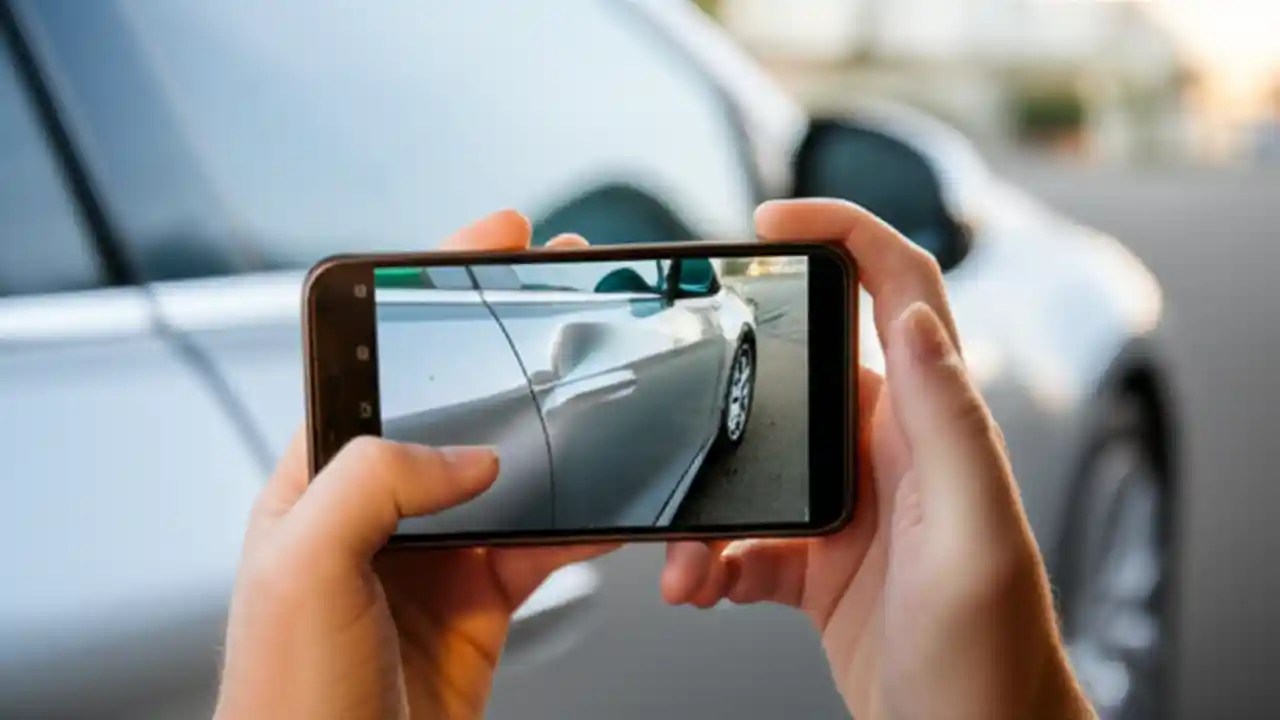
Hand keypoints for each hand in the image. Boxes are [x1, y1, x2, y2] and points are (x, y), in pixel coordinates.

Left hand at [215, 211, 611, 719]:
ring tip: (601, 377)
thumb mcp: (304, 565)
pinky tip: (612, 499)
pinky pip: (547, 540)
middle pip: (459, 403)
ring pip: (515, 468)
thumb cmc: (286, 699)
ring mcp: (437, 552)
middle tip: (563, 288)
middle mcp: (381, 509)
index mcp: (321, 480)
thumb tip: (467, 455)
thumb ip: (375, 483)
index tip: (487, 243)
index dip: (432, 291)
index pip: (382, 364)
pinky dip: (587, 518)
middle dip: (511, 340)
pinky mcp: (483, 598)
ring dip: (560, 426)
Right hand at [661, 199, 1093, 719]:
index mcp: (933, 428)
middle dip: (730, 375)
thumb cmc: (993, 661)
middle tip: (679, 380)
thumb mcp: (974, 539)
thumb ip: (949, 426)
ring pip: (755, 461)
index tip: (774, 218)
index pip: (899, 291)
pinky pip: (745, 536)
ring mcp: (853, 508)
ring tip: (682, 549)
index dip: (844, 231)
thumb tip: (916, 322)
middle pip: (800, 368)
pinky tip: (701, 584)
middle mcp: (892, 455)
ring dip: (706, 500)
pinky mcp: (820, 561)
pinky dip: (709, 558)